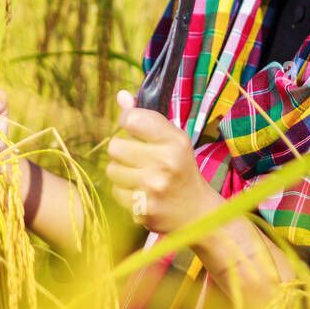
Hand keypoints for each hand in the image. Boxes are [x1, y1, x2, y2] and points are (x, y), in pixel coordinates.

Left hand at [105, 89, 216, 233]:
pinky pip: (115, 191)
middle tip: (139, 159)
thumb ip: (144, 117)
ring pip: (111, 169)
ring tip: (140, 177)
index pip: (132, 119)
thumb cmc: (181, 170)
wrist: (198, 214)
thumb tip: (120, 95)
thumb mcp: (172, 140)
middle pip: (115, 146)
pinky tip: (141, 193)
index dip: (127, 121)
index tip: (133, 127)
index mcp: (175, 141)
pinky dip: (124, 192)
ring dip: (121, 173)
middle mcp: (165, 163)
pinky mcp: (143, 209)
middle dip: (123, 152)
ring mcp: (153, 188)